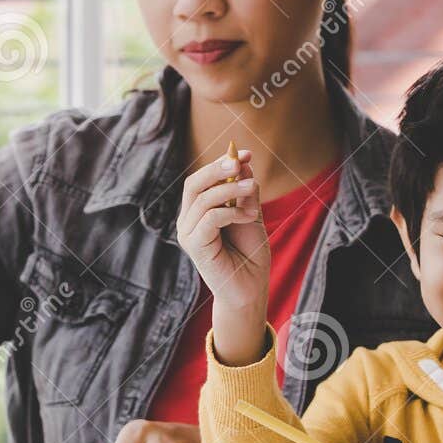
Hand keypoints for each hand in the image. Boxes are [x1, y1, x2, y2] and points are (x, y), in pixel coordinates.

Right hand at [176, 147, 270, 364]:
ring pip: (202, 199)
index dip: (221, 163)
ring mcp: (188, 234)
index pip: (202, 180)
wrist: (250, 289)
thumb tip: (243, 164)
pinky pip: (209, 218)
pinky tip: (249, 215)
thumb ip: (245, 193)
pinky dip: (230, 211)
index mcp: (199, 212)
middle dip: (218, 168)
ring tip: (253, 187)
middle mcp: (188, 221)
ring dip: (230, 188)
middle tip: (241, 161)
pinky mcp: (194, 246)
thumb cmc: (249, 255)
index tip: (246, 153)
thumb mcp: (250, 216)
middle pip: (194, 184)